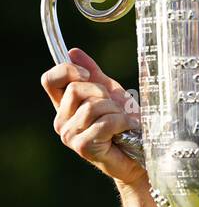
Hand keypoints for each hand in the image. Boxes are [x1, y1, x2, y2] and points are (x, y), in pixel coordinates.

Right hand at [41, 46, 147, 187]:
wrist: (141, 155)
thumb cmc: (125, 125)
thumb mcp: (110, 93)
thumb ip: (93, 73)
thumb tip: (73, 52)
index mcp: (65, 106)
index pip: (50, 80)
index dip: (67, 71)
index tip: (88, 75)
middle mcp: (62, 121)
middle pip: (75, 90)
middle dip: (102, 94)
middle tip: (117, 108)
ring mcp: (70, 135)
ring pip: (91, 107)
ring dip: (115, 111)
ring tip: (125, 121)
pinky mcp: (82, 147)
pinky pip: (102, 123)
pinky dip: (120, 122)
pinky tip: (128, 129)